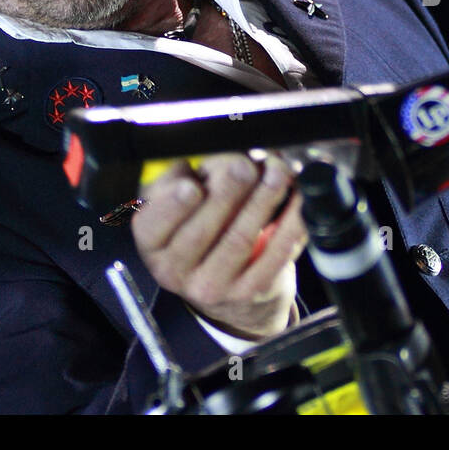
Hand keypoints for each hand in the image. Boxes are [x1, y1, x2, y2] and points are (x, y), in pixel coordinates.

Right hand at [131, 152, 305, 340]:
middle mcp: (176, 270)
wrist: (226, 287)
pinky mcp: (249, 291)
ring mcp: (213, 286)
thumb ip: (183, 178)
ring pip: (239, 239)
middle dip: (227, 191)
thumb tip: (212, 157)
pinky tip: (297, 201)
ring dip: (262, 199)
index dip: (173, 205)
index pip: (152, 225)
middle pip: (200, 232)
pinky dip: (289, 224)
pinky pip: (274, 256)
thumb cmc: (201, 230)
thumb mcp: (179, 204)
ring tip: (277, 173)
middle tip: (246, 165)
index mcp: (153, 243)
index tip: (193, 186)